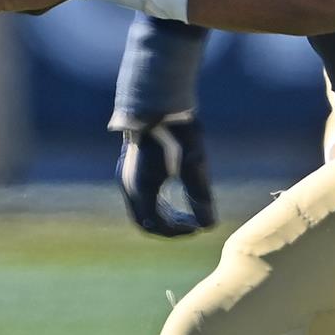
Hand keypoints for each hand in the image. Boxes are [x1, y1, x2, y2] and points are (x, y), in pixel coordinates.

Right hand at [114, 114, 216, 237]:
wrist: (155, 102)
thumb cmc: (177, 131)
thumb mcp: (194, 163)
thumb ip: (200, 195)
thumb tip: (209, 225)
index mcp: (142, 189)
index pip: (157, 226)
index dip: (178, 232)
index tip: (196, 228)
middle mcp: (129, 186)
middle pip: (145, 221)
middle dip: (169, 227)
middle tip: (191, 225)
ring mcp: (125, 176)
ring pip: (141, 209)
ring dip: (162, 215)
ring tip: (184, 213)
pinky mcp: (127, 167)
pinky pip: (139, 195)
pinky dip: (155, 202)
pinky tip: (171, 193)